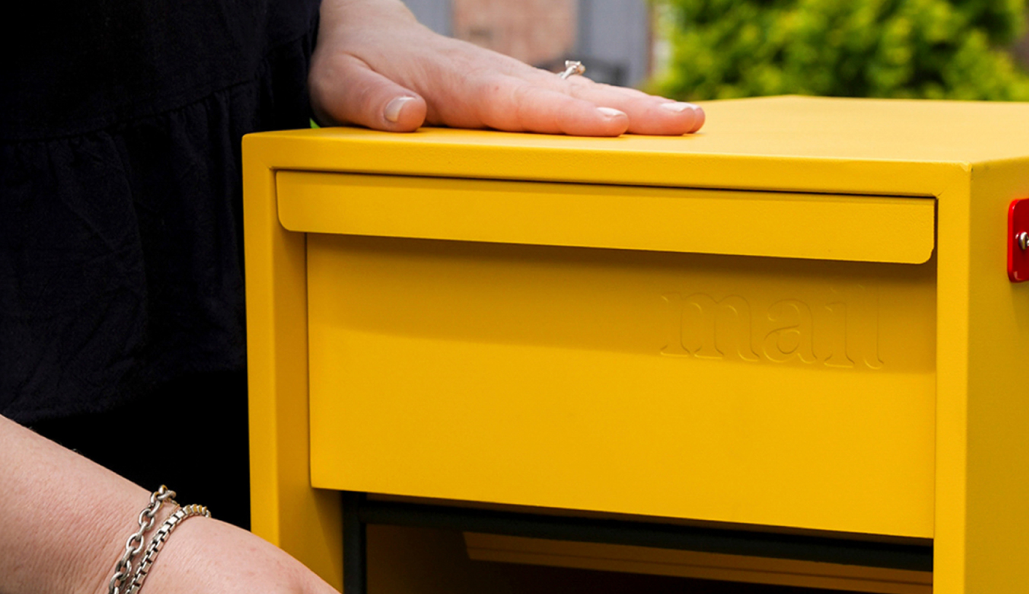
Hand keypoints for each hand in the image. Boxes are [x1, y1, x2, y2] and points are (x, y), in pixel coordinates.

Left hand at [309, 0, 704, 136]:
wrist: (360, 35)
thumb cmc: (351, 66)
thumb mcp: (338, 85)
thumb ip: (369, 102)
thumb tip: (407, 113)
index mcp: (460, 84)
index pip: (520, 103)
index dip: (566, 116)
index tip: (611, 124)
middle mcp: (497, 79)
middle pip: (571, 98)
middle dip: (632, 110)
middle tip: (686, 122)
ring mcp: (515, 83)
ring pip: (583, 96)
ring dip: (639, 109)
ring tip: (691, 121)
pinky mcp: (522, 92)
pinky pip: (574, 102)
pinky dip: (618, 110)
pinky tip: (656, 122)